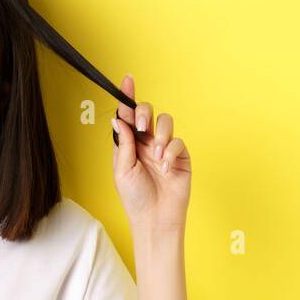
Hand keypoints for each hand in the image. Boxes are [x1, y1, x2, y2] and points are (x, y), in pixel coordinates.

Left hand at [111, 72, 191, 232]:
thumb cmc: (135, 198)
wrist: (154, 219)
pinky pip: (178, 143)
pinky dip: (170, 153)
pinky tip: (165, 168)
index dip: (127, 98)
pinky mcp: (181, 157)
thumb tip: (118, 119)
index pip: (128, 116)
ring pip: (166, 123)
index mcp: (129, 144)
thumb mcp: (122, 170)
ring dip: (159, 135)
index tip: (127, 80)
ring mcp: (164, 149)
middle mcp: (146, 143)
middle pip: (148, 113)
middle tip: (141, 126)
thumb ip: (123, 144)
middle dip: (144, 113)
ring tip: (155, 156)